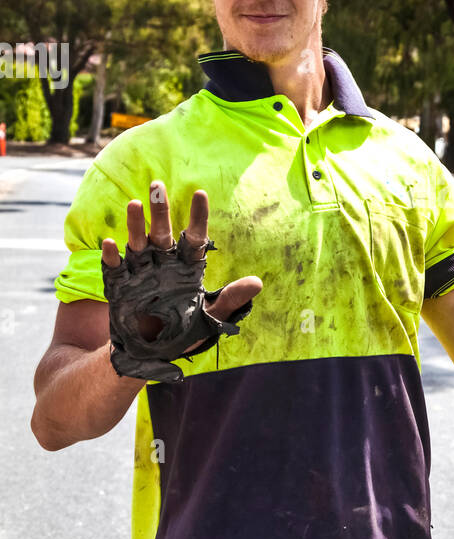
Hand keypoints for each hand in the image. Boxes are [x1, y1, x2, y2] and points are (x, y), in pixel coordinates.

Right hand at [101, 180, 262, 353]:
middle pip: (162, 232)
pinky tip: (110, 243)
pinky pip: (115, 269)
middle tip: (158, 184)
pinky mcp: (120, 287)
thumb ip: (230, 300)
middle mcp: (163, 264)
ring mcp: (140, 273)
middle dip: (160, 210)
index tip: (200, 194)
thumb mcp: (211, 318)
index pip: (194, 237)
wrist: (153, 354)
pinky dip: (112, 257)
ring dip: (135, 225)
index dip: (197, 217)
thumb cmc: (186, 333)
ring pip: (138, 244)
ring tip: (134, 204)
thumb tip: (257, 283)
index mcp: (187, 268)